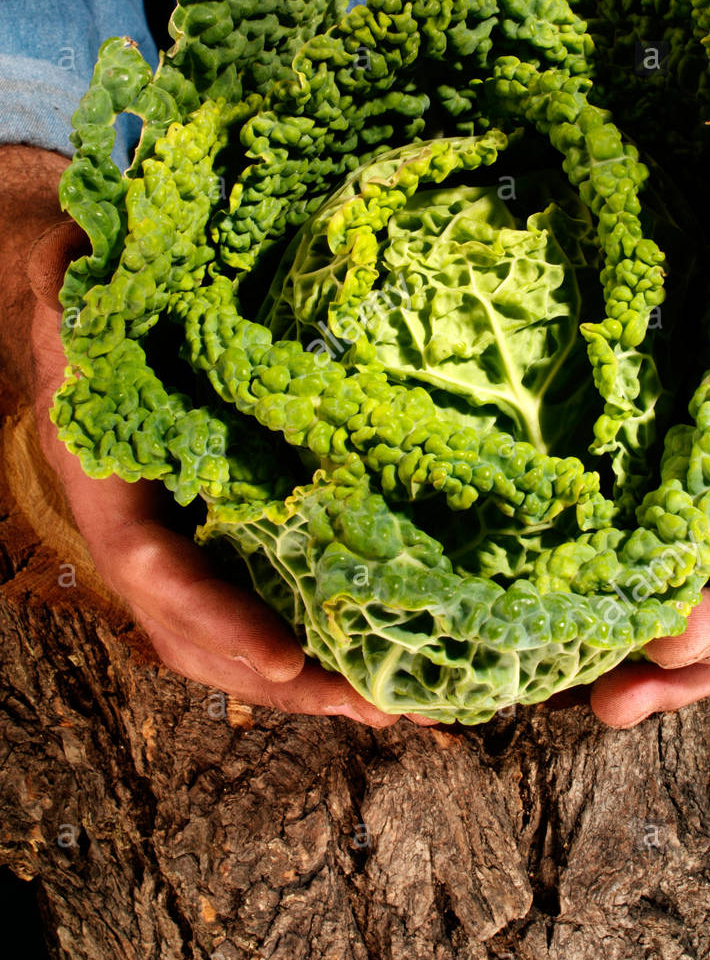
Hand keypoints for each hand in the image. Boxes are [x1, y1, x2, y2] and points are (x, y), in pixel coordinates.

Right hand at [2, 146, 432, 727]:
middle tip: (372, 708)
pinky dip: (304, 649)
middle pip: (198, 635)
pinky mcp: (213, 545)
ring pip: (226, 642)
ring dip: (304, 685)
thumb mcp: (67, 283)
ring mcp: (175, 549)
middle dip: (279, 680)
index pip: (149, 565)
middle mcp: (136, 535)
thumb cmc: (89, 307)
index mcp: (104, 482)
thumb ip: (65, 277)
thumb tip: (72, 251)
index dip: (212, 614)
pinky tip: (368, 667)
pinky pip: (251, 610)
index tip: (285, 657)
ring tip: (394, 707)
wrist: (87, 334)